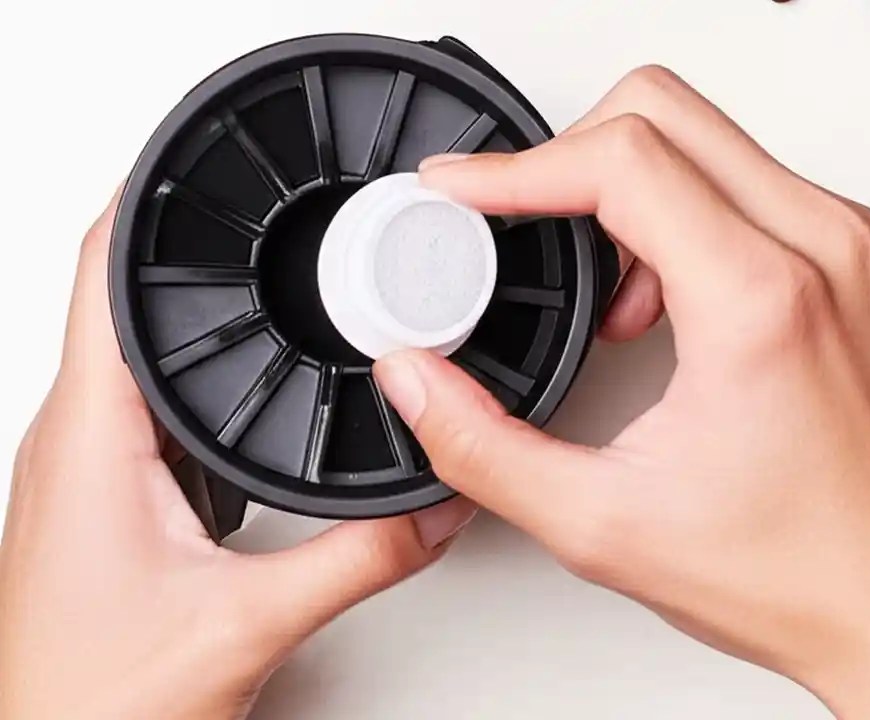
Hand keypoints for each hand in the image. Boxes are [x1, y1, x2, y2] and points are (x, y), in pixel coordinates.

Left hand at [0, 195, 475, 719]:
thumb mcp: (246, 625)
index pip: (103, 273)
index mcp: (92, 438)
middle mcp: (77, 440)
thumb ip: (357, 559)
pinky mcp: (110, 497)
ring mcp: (88, 468)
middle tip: (267, 208)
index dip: (149, 199)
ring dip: (195, 308)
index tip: (206, 162)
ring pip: (135, 351)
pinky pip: (149, 405)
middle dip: (191, 240)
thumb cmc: (92, 705)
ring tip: (269, 273)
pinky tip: (247, 384)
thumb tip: (436, 506)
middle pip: (120, 295)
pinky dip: (198, 372)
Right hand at [374, 67, 869, 718]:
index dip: (517, 167)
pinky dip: (698, 216)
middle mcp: (830, 248)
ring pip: (718, 141)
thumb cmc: (808, 576)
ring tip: (616, 303)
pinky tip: (676, 305)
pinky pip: (765, 186)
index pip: (620, 158)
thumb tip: (418, 381)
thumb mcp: (607, 524)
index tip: (465, 190)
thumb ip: (482, 444)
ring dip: (638, 192)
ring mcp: (864, 249)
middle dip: (571, 154)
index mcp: (764, 297)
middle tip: (525, 224)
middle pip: (668, 111)